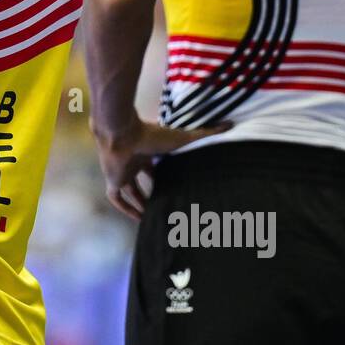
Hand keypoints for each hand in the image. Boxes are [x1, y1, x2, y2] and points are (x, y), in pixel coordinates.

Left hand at [91, 117, 232, 220]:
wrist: (122, 134)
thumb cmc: (152, 134)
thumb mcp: (183, 138)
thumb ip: (206, 134)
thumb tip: (230, 125)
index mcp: (148, 148)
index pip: (155, 164)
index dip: (164, 174)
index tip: (177, 184)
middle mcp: (134, 160)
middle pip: (143, 178)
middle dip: (153, 191)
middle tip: (167, 204)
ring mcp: (123, 171)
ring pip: (131, 190)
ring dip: (141, 203)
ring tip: (155, 217)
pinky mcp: (113, 180)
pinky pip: (117, 198)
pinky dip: (126, 208)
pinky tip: (138, 219)